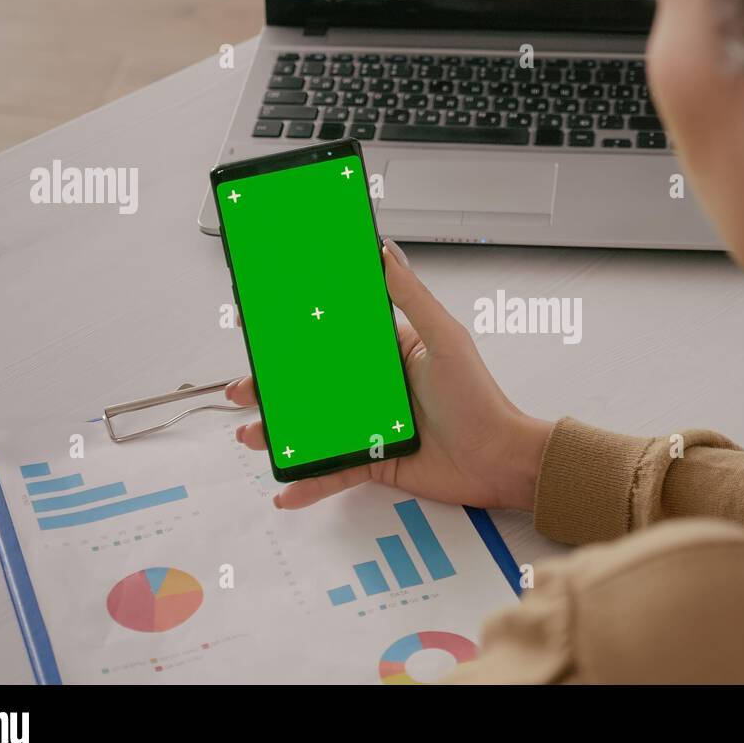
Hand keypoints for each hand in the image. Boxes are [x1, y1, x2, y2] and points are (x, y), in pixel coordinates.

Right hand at [227, 238, 552, 511]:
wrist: (500, 459)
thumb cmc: (480, 398)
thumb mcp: (445, 339)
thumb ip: (411, 297)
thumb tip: (384, 251)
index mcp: (388, 353)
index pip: (331, 336)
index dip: (294, 332)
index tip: (259, 322)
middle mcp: (375, 389)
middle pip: (311, 383)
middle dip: (271, 386)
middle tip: (243, 387)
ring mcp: (370, 426)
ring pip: (312, 426)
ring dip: (278, 432)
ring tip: (252, 433)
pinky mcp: (374, 461)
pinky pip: (333, 471)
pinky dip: (307, 482)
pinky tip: (284, 491)